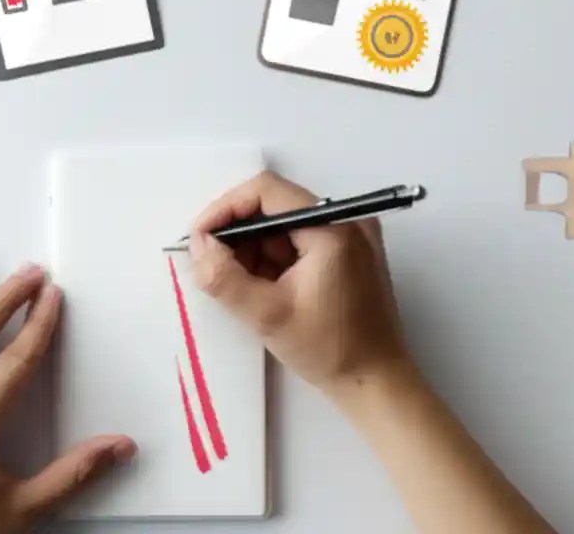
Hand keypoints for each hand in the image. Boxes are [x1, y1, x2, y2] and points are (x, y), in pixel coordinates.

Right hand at [188, 172, 410, 393]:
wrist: (376, 383)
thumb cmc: (327, 349)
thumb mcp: (266, 316)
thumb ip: (223, 277)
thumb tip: (197, 245)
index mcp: (333, 228)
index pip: (267, 191)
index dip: (225, 208)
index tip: (199, 239)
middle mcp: (347, 221)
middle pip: (275, 204)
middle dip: (237, 232)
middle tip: (211, 264)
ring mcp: (351, 236)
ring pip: (284, 224)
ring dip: (253, 247)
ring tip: (236, 283)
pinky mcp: (349, 254)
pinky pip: (299, 241)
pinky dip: (273, 258)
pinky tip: (260, 287)